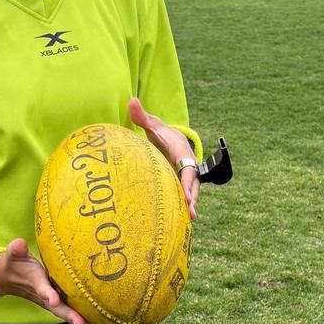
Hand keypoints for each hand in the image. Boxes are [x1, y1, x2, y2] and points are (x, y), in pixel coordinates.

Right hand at [0, 238, 118, 323]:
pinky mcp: (63, 303)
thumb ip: (16, 249)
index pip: (42, 290)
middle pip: (61, 310)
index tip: (53, 299)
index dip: (48, 295)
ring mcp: (56, 302)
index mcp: (36, 283)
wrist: (10, 277)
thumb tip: (18, 244)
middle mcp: (47, 297)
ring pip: (74, 317)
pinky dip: (93, 323)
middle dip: (72, 318)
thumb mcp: (14, 253)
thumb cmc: (15, 262)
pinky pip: (79, 314)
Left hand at [128, 98, 199, 219]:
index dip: (188, 183)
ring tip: (187, 222)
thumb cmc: (162, 134)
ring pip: (189, 193)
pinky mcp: (180, 185)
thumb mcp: (153, 125)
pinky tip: (175, 223)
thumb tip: (131, 101)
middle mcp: (187, 168)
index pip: (188, 170)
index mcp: (182, 154)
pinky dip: (180, 208)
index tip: (188, 195)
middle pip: (192, 185)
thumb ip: (141, 116)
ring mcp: (185, 178)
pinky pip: (181, 197)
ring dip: (188, 207)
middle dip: (192, 199)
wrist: (173, 140)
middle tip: (191, 214)